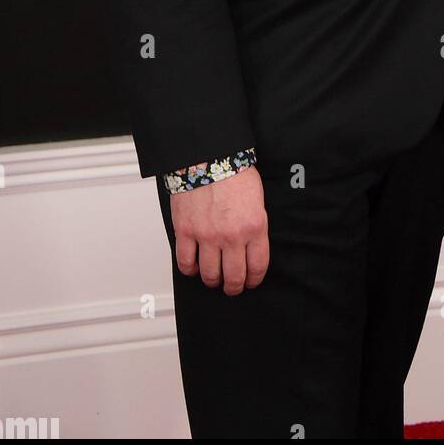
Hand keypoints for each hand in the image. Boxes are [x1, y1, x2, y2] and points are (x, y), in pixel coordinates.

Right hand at [170, 165, 269, 294]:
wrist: (208, 157)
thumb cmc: (233, 172)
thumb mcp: (257, 200)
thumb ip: (255, 226)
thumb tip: (252, 246)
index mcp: (254, 227)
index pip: (257, 266)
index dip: (254, 279)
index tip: (251, 282)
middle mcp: (231, 236)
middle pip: (234, 277)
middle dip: (234, 286)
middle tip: (232, 286)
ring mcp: (207, 236)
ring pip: (210, 275)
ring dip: (212, 280)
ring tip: (213, 278)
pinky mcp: (186, 232)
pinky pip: (185, 262)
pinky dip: (189, 269)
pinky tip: (193, 267)